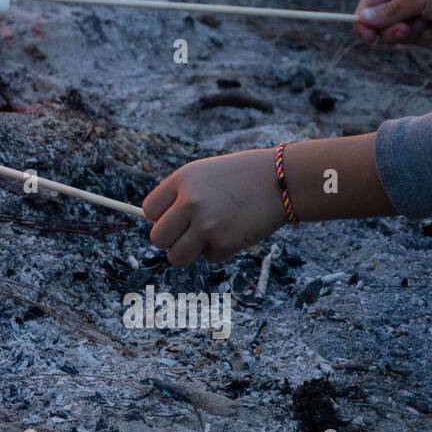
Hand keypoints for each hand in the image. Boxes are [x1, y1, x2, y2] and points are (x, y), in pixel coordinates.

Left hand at [142, 150, 285, 265]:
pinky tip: (233, 232)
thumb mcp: (204, 174)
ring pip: (176, 257)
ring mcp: (207, 224)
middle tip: (187, 234)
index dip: (160, 217)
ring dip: (188, 252)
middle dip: (170, 241)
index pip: (149, 210)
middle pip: (158, 238)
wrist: (282, 180)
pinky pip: (209, 258)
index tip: (173, 218)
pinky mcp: (225, 242)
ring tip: (205, 238)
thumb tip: (159, 224)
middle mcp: (190, 202)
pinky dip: (218, 251)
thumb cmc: (241, 176)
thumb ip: (180, 195)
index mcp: (182, 180)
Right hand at [354, 0, 431, 45]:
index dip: (363, 24)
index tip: (370, 39)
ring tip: (430, 22)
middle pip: (379, 26)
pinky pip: (417, 40)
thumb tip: (361, 19)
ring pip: (399, 36)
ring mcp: (415, 12)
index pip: (366, 7)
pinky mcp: (429, 24)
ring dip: (413, 34)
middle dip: (392, 32)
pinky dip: (427, 36)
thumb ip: (389, 11)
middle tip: (406, 30)